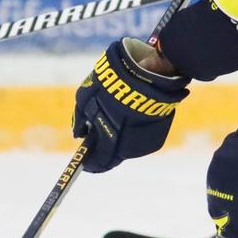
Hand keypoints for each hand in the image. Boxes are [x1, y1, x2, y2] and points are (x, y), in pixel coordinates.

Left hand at [73, 38, 189, 172]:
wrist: (147, 73)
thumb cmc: (111, 86)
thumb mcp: (85, 100)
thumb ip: (79, 121)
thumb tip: (79, 134)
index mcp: (111, 143)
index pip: (99, 163)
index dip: (90, 164)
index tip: (84, 161)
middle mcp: (131, 148)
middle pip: (114, 156)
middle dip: (104, 148)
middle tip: (97, 135)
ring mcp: (147, 141)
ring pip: (128, 146)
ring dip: (120, 138)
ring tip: (115, 118)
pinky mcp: (158, 131)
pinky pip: (141, 136)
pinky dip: (133, 129)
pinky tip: (130, 114)